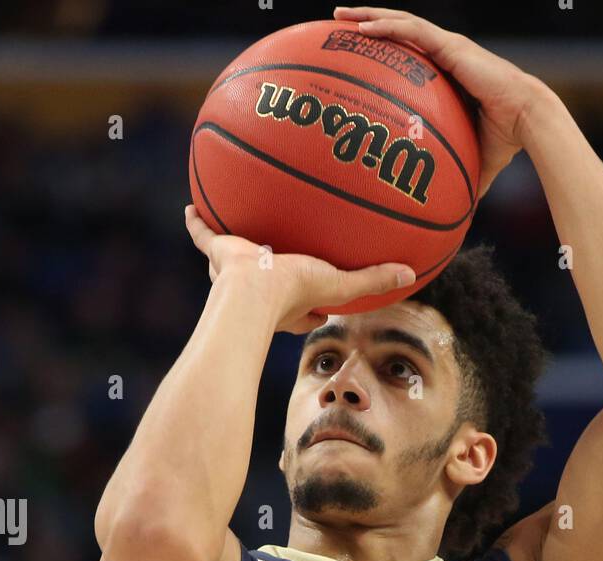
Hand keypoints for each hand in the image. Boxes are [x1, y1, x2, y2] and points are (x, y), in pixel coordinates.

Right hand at [184, 205, 414, 332]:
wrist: (251, 291)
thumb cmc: (294, 293)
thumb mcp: (340, 284)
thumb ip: (372, 280)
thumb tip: (411, 276)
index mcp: (292, 305)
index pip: (308, 312)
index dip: (318, 309)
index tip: (325, 305)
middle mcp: (263, 290)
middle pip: (272, 282)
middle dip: (277, 275)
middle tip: (282, 260)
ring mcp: (238, 272)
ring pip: (237, 259)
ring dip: (237, 247)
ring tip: (240, 229)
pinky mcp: (219, 253)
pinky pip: (204, 235)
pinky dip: (197, 223)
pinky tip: (191, 206)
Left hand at [332, 6, 548, 200]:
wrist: (528, 120)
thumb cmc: (507, 140)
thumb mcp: (475, 162)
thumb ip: (459, 180)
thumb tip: (453, 216)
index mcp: (447, 72)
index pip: (409, 53)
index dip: (384, 46)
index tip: (357, 50)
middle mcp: (445, 53)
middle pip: (398, 30)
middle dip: (366, 21)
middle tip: (337, 22)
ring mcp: (448, 46)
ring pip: (400, 22)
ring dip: (369, 16)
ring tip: (339, 16)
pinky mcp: (452, 46)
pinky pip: (412, 31)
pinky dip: (386, 27)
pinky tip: (362, 28)